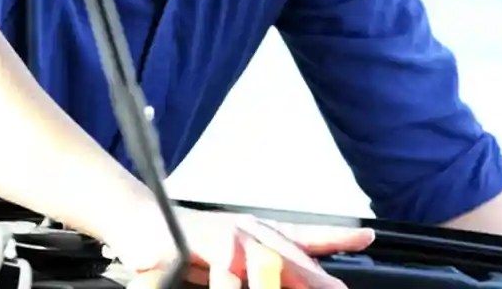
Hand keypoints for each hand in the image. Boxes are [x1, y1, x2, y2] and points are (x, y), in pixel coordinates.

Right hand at [111, 206, 374, 288]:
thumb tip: (278, 280)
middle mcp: (248, 230)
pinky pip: (232, 265)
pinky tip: (250, 279)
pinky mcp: (205, 243)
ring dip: (293, 276)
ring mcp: (228, 235)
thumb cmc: (180, 244)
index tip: (365, 238)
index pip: (304, 237)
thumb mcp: (223, 263)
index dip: (335, 238)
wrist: (136, 220)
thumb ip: (253, 272)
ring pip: (270, 259)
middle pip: (292, 254)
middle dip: (318, 276)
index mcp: (256, 233)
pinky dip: (243, 276)